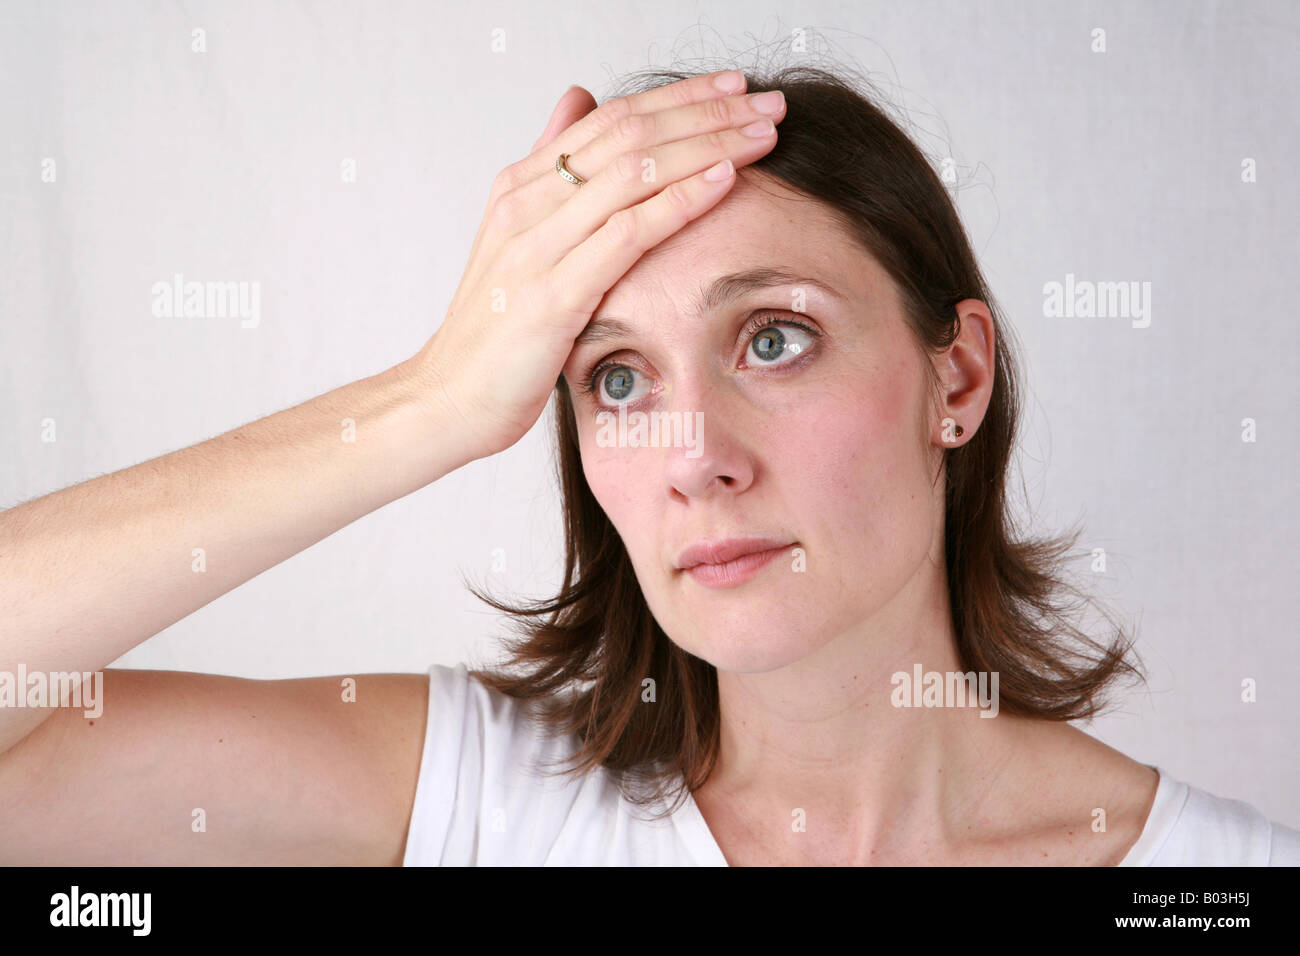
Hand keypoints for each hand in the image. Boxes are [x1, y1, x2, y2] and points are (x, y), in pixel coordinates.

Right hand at [413, 70, 786, 461]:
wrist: (448, 399)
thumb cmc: (493, 330)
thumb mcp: (518, 238)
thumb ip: (550, 169)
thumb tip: (579, 98)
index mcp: (521, 186)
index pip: (611, 118)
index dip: (679, 96)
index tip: (735, 85)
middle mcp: (527, 204)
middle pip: (630, 133)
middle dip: (705, 111)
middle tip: (767, 100)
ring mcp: (537, 246)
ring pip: (634, 171)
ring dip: (707, 144)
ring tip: (763, 131)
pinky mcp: (554, 295)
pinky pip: (628, 233)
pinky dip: (681, 199)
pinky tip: (726, 179)